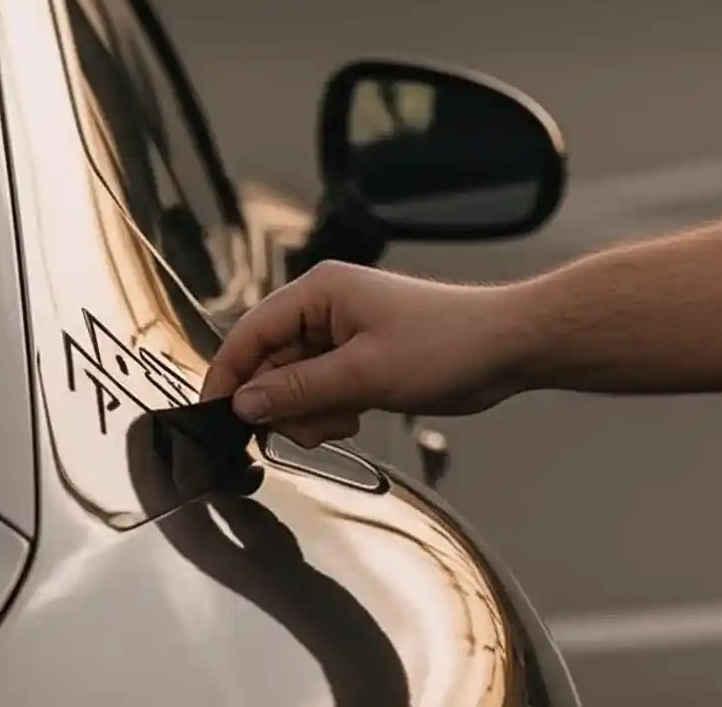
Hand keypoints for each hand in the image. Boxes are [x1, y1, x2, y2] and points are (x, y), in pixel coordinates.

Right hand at [201, 261, 527, 446]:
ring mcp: (339, 334)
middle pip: (268, 364)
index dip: (228, 375)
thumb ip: (297, 390)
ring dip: (308, 412)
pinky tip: (354, 416)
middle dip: (282, 403)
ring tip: (344, 420)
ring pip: (291, 384)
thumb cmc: (447, 344)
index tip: (215, 414)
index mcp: (318, 293)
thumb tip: (244, 404)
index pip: (249, 334)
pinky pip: (318, 390)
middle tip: (307, 427)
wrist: (507, 348)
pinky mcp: (355, 358)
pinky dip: (327, 412)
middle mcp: (322, 308)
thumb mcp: (363, 374)